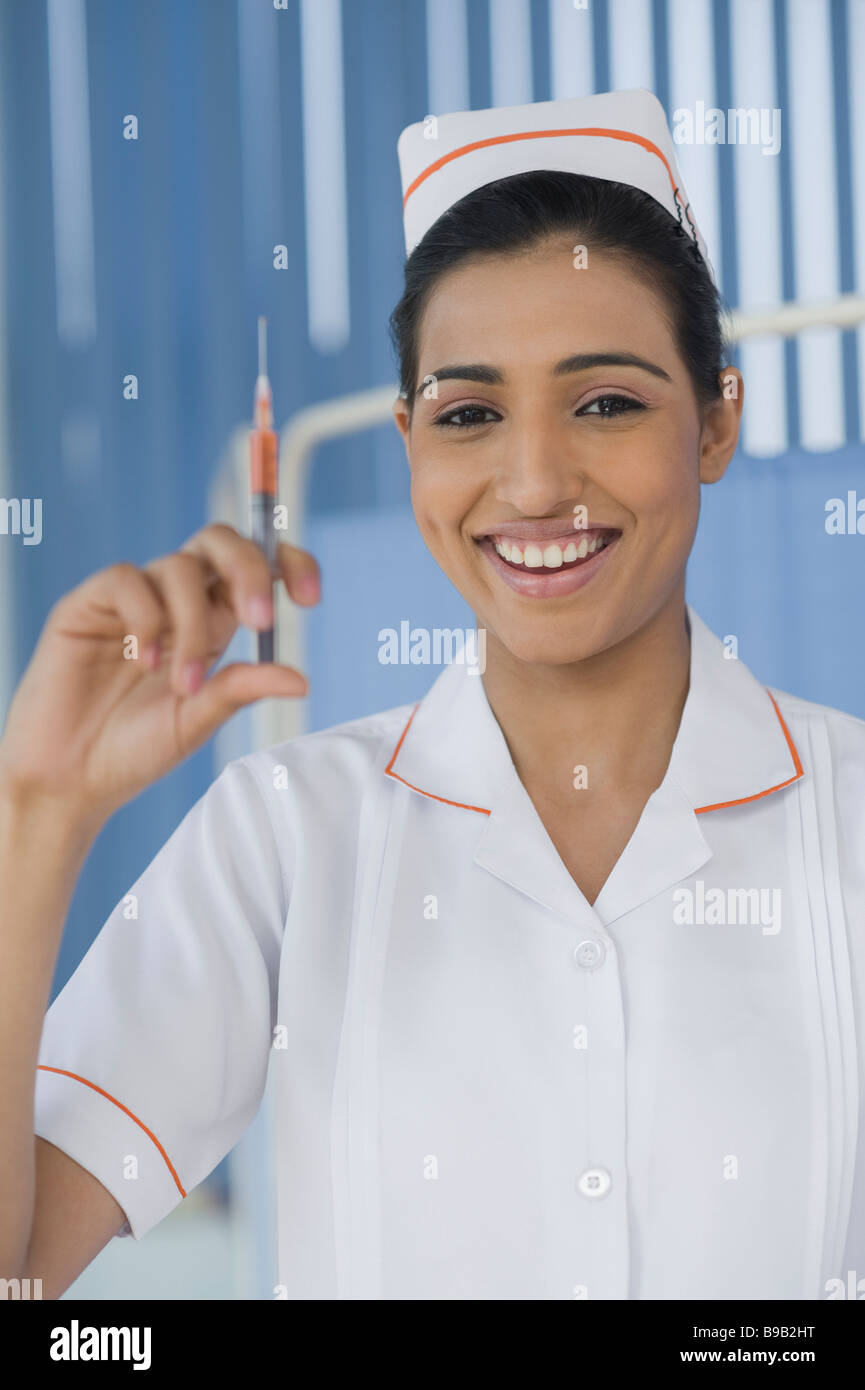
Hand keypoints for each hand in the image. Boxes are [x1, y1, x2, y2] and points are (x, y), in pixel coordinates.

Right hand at [0, 524, 317, 828]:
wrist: (69, 780)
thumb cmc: (133, 752)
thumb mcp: (198, 721)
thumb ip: (241, 690)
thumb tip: (301, 679)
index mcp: (212, 623)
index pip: (256, 567)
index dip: (288, 565)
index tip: (310, 599)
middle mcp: (175, 602)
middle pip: (220, 543)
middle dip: (249, 571)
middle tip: (260, 622)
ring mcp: (132, 599)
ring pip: (179, 566)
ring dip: (193, 626)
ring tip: (181, 684)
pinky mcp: (88, 604)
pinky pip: (127, 579)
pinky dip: (148, 618)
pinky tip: (143, 660)